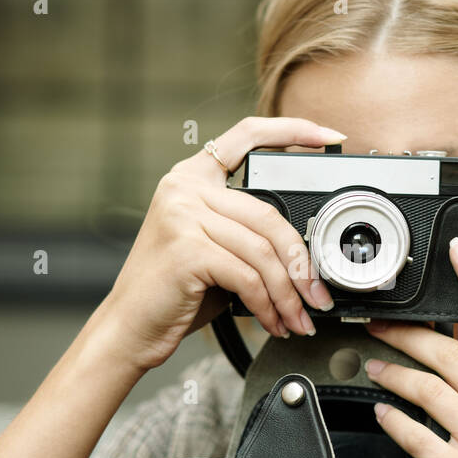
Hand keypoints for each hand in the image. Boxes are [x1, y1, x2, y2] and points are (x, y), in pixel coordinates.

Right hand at [107, 117, 342, 373]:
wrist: (127, 328)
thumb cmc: (172, 293)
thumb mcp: (213, 250)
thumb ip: (248, 233)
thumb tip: (306, 250)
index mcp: (192, 178)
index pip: (247, 134)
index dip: (293, 130)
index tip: (330, 135)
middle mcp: (184, 188)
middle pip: (269, 215)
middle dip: (302, 263)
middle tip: (318, 295)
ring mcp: (183, 215)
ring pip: (263, 251)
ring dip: (289, 294)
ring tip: (298, 319)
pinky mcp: (187, 249)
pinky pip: (248, 277)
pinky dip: (267, 306)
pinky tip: (272, 322)